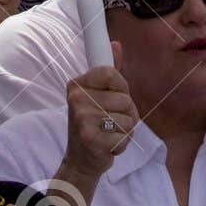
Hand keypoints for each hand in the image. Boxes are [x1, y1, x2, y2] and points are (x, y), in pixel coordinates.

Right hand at [59, 42, 137, 179]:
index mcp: (77, 85)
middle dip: (127, 114)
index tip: (112, 98)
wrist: (80, 161)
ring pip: (128, 119)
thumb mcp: (97, 96)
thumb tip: (116, 44)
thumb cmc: (92, 125)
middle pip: (125, 99)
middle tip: (110, 123)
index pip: (111, 73)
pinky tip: (108, 146)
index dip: (121, 88)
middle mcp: (77, 99)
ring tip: (109, 134)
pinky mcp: (92, 140)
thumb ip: (109, 73)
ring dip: (125, 130)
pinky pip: (125, 136)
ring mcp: (83, 120)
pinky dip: (122, 144)